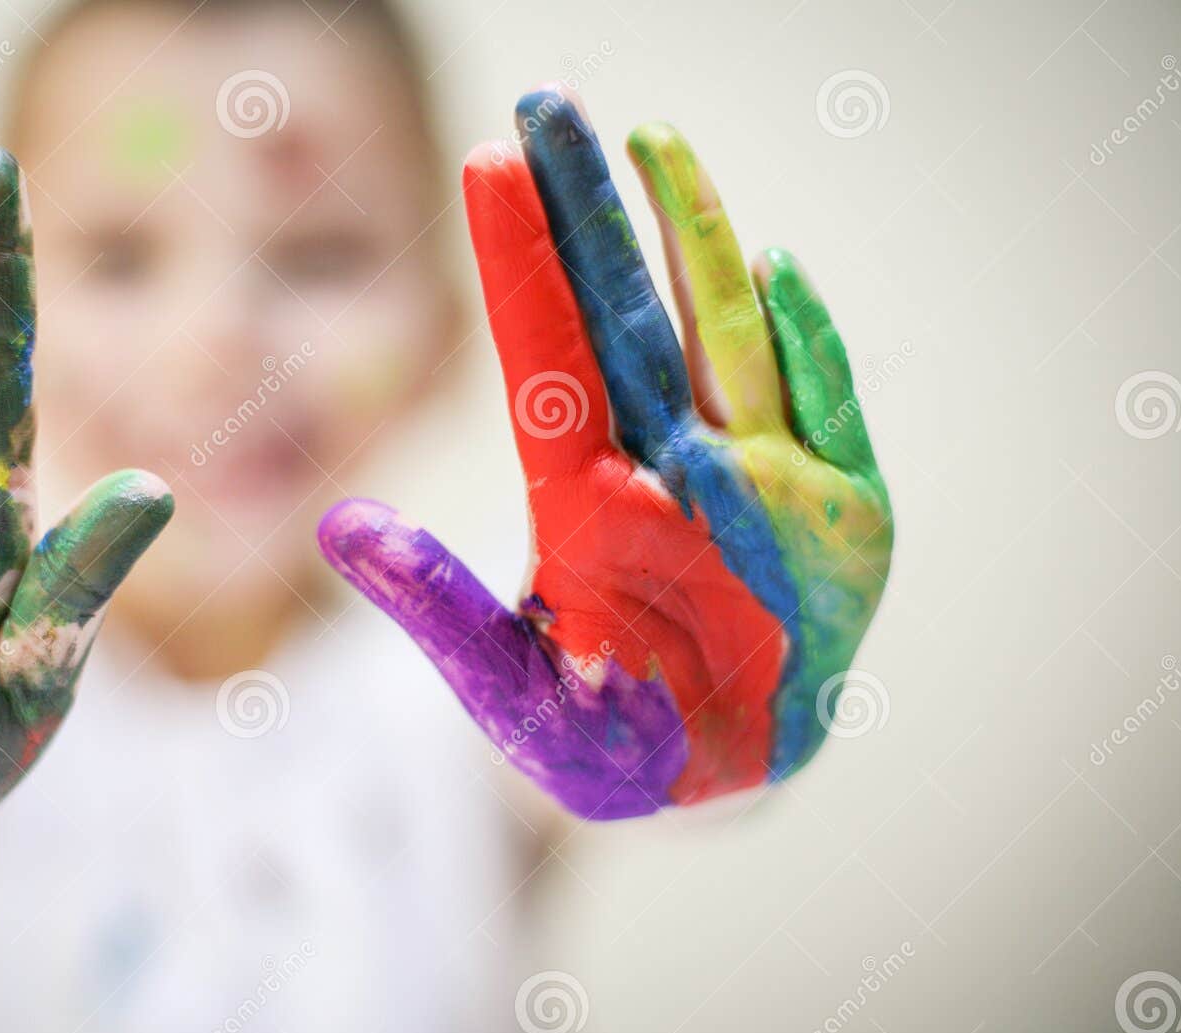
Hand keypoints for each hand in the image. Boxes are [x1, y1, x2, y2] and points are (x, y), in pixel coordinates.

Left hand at [319, 90, 891, 816]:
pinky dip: (808, 347)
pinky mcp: (842, 514)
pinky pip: (825, 415)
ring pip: (721, 338)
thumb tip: (338, 527)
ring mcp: (759, 481)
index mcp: (585, 500)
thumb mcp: (513, 691)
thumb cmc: (609, 741)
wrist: (721, 781)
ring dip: (693, 242)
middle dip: (590, 213)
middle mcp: (668, 468)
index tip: (489, 163)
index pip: (547, 359)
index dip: (521, 264)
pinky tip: (780, 271)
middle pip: (624, 319)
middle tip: (549, 102)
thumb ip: (438, 611)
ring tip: (655, 143)